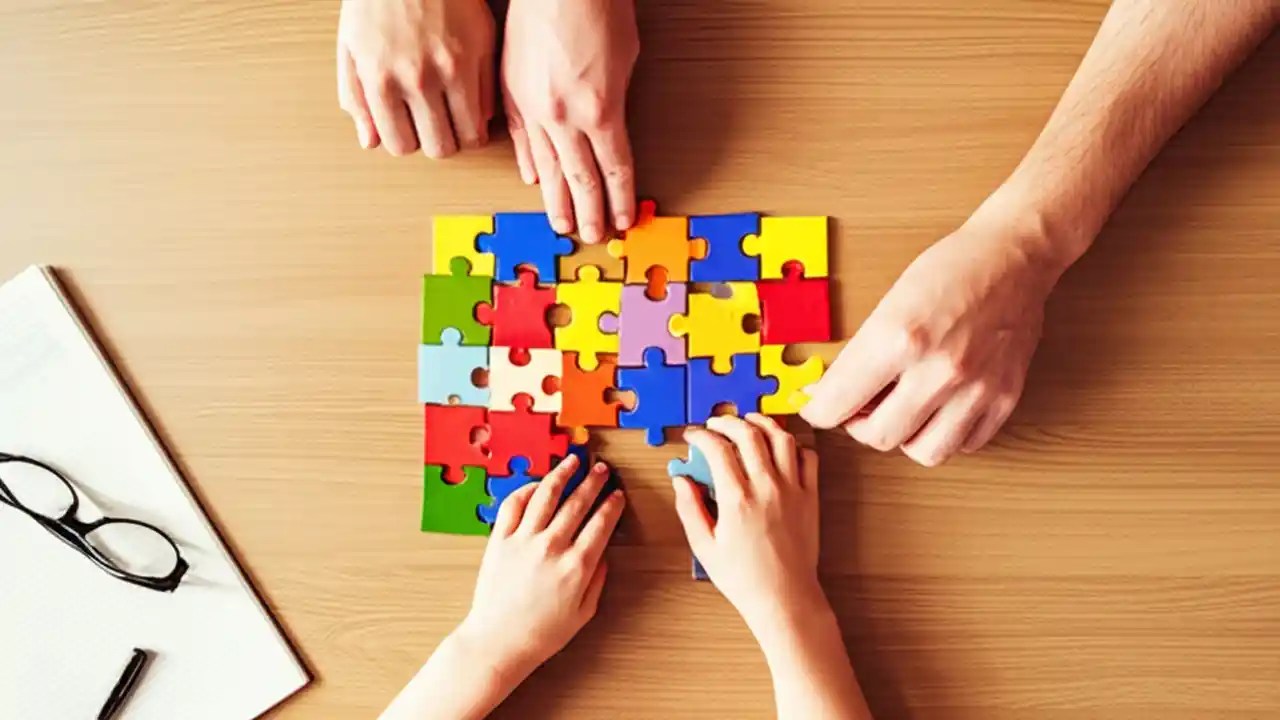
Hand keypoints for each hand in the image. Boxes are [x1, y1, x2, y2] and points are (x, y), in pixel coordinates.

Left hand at [337, 0, 494, 156]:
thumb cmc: (376, 1)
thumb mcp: (350, 48)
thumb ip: (356, 97)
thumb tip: (371, 141)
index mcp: (381, 79)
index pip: (400, 145)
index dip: (406, 141)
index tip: (411, 131)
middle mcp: (418, 78)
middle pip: (440, 147)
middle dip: (437, 142)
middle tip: (437, 127)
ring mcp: (454, 67)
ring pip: (470, 135)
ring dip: (464, 133)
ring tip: (457, 118)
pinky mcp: (481, 53)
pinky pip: (489, 106)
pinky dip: (482, 110)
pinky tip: (470, 97)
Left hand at [456, 454, 624, 675]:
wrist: (498, 641)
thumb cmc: (541, 634)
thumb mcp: (583, 613)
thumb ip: (597, 579)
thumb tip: (603, 553)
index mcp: (576, 567)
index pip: (601, 523)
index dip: (612, 505)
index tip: (617, 495)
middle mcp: (551, 547)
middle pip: (577, 503)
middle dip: (593, 482)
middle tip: (602, 469)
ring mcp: (523, 541)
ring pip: (546, 495)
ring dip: (563, 474)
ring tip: (573, 462)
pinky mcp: (499, 540)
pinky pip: (514, 505)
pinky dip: (527, 489)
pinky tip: (539, 484)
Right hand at [501, 0, 638, 243]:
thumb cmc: (598, 7)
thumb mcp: (627, 58)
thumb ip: (617, 98)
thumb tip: (607, 124)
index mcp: (601, 111)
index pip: (615, 169)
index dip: (621, 198)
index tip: (624, 219)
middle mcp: (565, 118)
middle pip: (582, 178)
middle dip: (589, 211)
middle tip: (593, 235)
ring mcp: (533, 108)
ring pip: (548, 167)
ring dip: (558, 199)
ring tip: (562, 224)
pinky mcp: (511, 95)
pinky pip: (519, 140)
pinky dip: (529, 163)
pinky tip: (535, 181)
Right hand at [671, 415, 823, 632]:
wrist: (785, 597)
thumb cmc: (744, 578)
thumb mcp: (704, 547)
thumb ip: (689, 509)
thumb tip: (681, 480)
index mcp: (737, 500)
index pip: (717, 449)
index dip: (701, 435)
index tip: (693, 436)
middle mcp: (766, 488)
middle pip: (748, 433)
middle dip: (727, 421)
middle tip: (715, 424)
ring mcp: (793, 490)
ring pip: (781, 438)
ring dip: (763, 423)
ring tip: (749, 421)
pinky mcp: (811, 497)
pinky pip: (808, 458)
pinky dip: (794, 445)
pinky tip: (781, 447)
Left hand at [801, 196, 1067, 465]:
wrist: (1014, 257)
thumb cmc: (952, 268)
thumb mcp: (889, 302)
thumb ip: (863, 353)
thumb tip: (834, 391)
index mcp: (900, 338)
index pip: (838, 402)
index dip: (817, 410)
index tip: (816, 408)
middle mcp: (939, 369)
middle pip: (879, 437)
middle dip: (859, 426)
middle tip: (859, 407)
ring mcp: (976, 388)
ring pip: (924, 451)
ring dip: (905, 438)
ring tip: (901, 412)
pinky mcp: (1004, 398)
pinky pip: (964, 444)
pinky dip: (945, 435)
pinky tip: (938, 410)